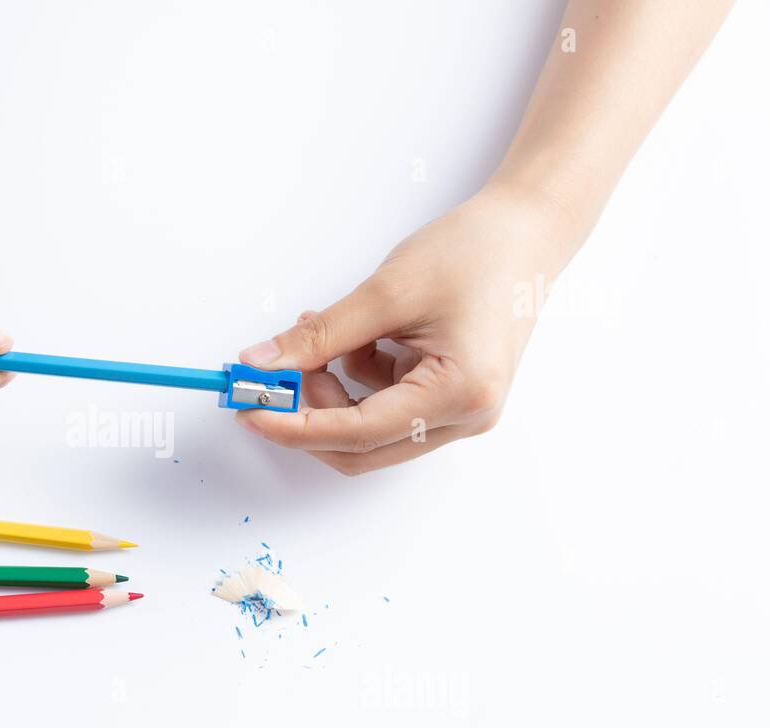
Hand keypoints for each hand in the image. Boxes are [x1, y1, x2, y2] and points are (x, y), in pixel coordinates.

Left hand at [235, 182, 576, 473]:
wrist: (527, 232)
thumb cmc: (474, 252)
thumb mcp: (385, 291)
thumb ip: (319, 336)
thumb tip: (262, 365)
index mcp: (459, 393)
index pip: (357, 433)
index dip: (295, 426)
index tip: (249, 410)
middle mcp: (465, 417)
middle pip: (360, 447)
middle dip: (308, 414)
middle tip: (269, 378)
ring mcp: (460, 413)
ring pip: (368, 430)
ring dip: (330, 392)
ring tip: (318, 338)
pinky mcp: (450, 399)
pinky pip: (384, 408)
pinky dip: (353, 381)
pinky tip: (352, 340)